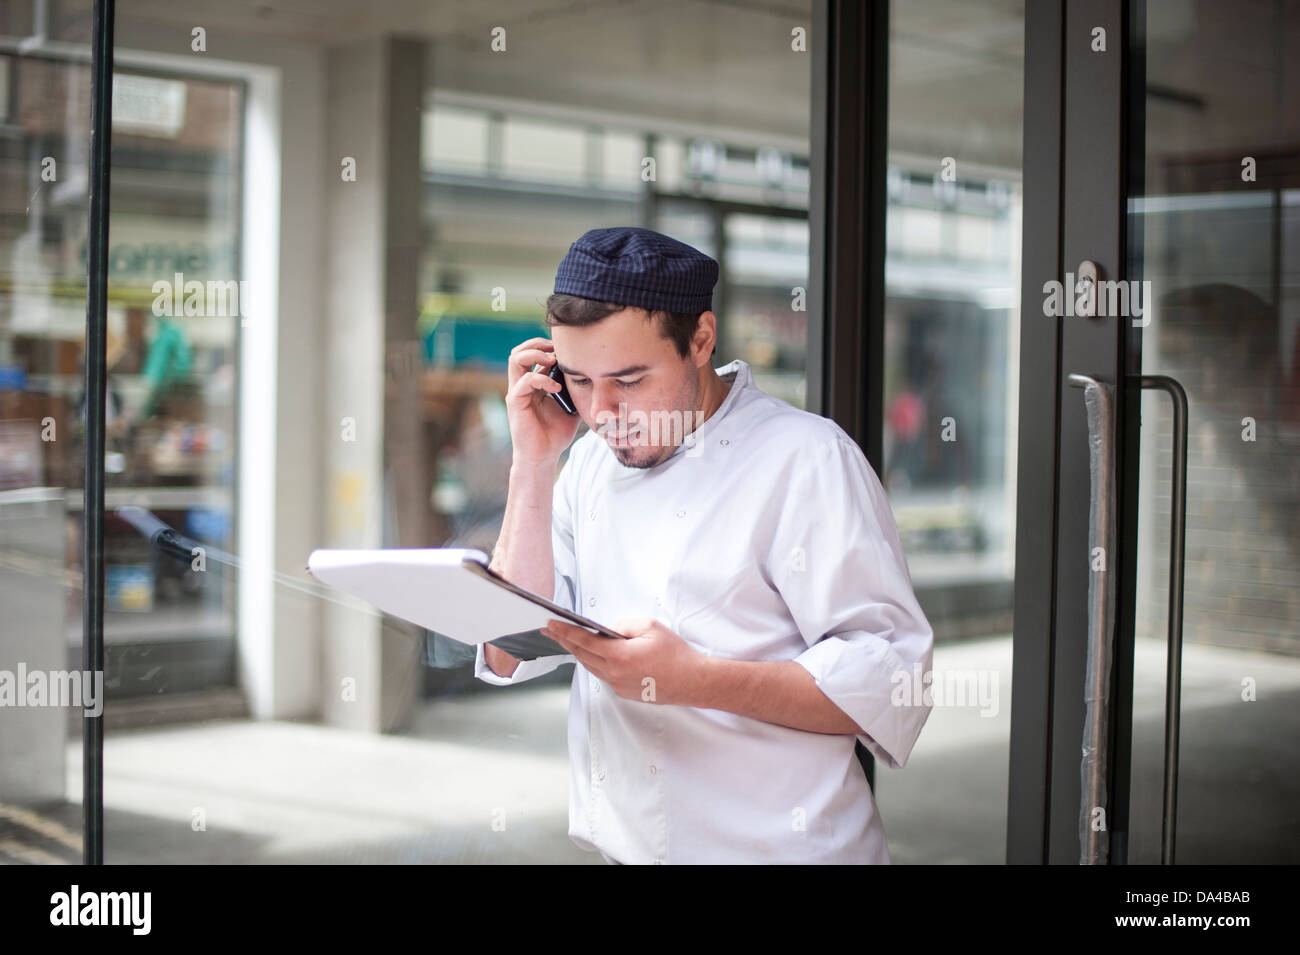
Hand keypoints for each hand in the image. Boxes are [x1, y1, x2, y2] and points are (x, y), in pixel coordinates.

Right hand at [504, 338, 580, 466]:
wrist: (544, 456)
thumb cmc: (556, 434)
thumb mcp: (572, 407)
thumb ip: (576, 391)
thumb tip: (596, 378)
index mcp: (533, 384)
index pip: (532, 353)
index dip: (546, 346)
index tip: (566, 351)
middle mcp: (522, 385)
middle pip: (520, 351)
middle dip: (537, 344)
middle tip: (556, 350)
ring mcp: (517, 392)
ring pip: (515, 359)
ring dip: (535, 355)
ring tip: (552, 361)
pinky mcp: (515, 402)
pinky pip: (524, 381)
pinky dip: (541, 380)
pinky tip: (556, 389)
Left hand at [541, 617, 709, 705]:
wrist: (692, 681)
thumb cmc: (675, 654)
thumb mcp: (650, 627)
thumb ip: (623, 625)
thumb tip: (608, 630)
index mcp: (619, 656)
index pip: (583, 641)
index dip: (564, 632)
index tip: (551, 625)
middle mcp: (614, 674)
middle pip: (582, 655)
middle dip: (565, 641)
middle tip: (551, 631)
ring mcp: (618, 685)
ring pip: (591, 666)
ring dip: (579, 653)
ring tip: (568, 640)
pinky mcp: (623, 692)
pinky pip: (603, 675)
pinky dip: (595, 663)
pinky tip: (593, 654)